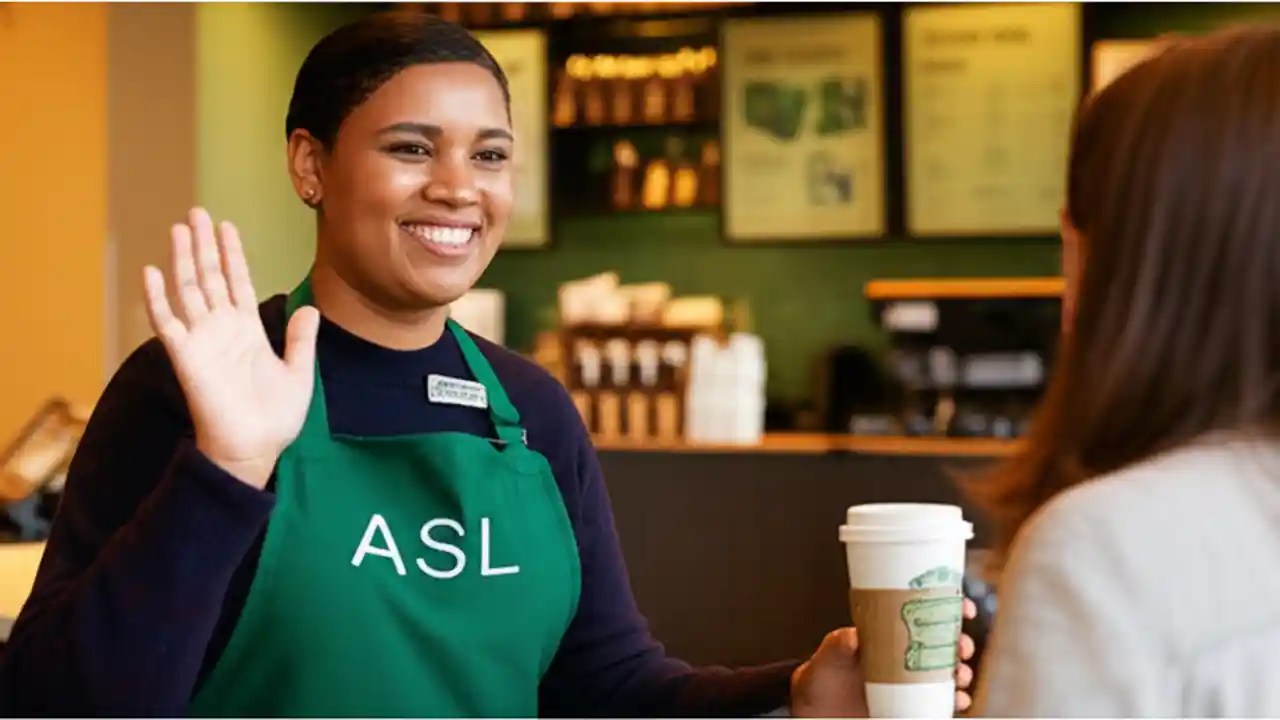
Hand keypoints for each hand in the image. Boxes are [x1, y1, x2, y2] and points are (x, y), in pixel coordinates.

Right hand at [143, 207, 319, 488]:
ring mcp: (202, 340)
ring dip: (183, 259)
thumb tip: (309, 308)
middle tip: (198, 212)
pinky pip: (167, 322)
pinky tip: (151, 271)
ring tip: (180, 228)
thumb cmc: (275, 419)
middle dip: (204, 245)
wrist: (254, 450)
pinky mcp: (186, 357)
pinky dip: (157, 298)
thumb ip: (300, 340)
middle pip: (211, 277)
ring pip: (189, 290)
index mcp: (248, 331)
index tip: (227, 227)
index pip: (237, 283)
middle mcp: (222, 330)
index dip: (232, 255)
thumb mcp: (299, 374)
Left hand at [789, 598, 977, 717]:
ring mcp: (907, 683)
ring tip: (961, 675)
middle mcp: (901, 658)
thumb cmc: (819, 682)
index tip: (963, 607)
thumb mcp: (826, 658)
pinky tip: (958, 700)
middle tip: (962, 647)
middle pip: (942, 643)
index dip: (947, 607)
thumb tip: (853, 637)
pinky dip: (955, 700)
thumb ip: (838, 645)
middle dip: (960, 642)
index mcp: (886, 636)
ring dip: (962, 671)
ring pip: (947, 672)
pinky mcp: (910, 707)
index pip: (922, 614)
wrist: (815, 715)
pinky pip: (940, 703)